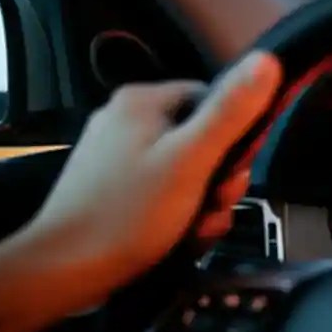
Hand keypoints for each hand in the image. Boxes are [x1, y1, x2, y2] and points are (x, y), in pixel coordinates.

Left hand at [26, 51, 281, 295]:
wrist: (63, 272)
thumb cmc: (129, 214)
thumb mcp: (190, 161)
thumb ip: (230, 112)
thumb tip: (268, 59)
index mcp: (143, 101)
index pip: (214, 101)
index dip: (236, 140)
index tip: (233, 176)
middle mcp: (127, 120)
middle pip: (203, 140)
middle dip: (219, 181)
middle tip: (212, 208)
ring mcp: (117, 156)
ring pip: (187, 171)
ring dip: (204, 204)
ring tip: (195, 230)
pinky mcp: (113, 189)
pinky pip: (164, 191)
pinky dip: (180, 215)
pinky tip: (181, 237)